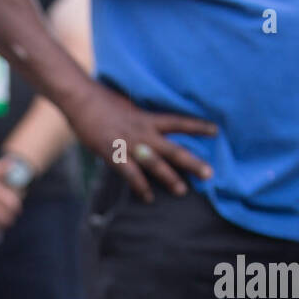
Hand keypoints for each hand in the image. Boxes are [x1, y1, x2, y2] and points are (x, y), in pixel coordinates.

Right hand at [62, 80, 215, 201]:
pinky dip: (141, 187)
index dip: (198, 126)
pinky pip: (131, 175)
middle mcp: (143, 131)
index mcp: (148, 117)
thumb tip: (151, 124)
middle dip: (192, 162)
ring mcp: (129, 144)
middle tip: (209, 174)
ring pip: (155, 164)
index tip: (216, 132)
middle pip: (174, 148)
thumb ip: (141, 118)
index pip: (179, 121)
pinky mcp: (114, 154)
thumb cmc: (103, 101)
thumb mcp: (129, 106)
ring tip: (183, 191)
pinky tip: (149, 198)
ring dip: (170, 178)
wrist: (82, 100)